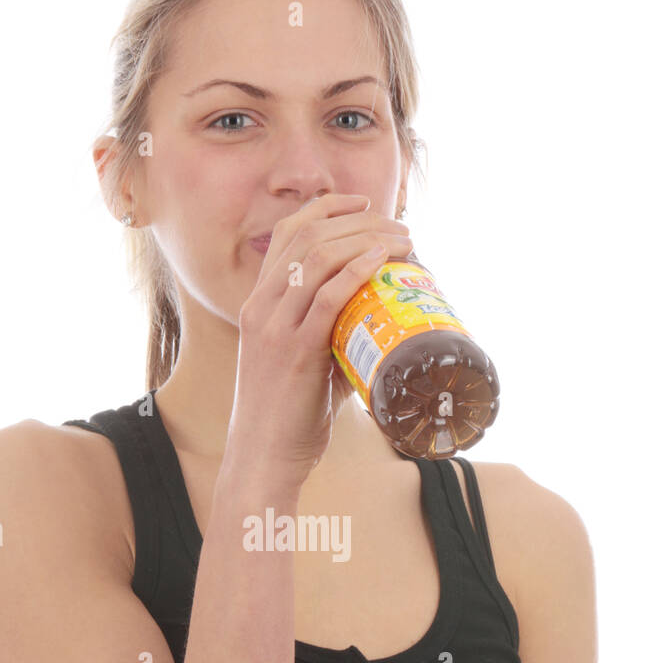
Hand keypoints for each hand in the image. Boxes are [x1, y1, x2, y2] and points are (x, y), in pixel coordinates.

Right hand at [226, 193, 411, 488]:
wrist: (263, 458)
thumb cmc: (290, 417)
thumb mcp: (308, 365)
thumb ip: (337, 338)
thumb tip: (382, 325)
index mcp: (258, 304)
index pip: (288, 233)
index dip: (328, 208)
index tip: (364, 204)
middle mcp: (261, 308)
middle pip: (308, 236)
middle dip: (359, 220)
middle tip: (399, 226)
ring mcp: (274, 328)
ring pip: (318, 258)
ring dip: (367, 240)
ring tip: (403, 241)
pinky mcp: (294, 352)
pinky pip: (326, 297)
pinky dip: (357, 271)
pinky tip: (381, 262)